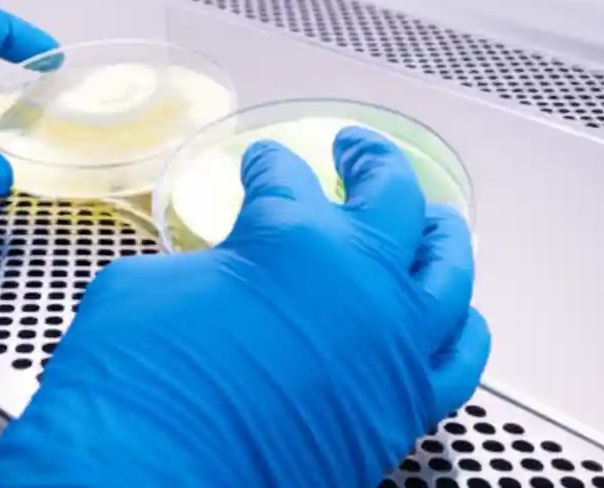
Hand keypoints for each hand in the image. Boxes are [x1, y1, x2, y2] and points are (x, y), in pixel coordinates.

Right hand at [0, 128, 489, 486]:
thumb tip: (215, 280)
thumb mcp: (147, 288)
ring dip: (438, 234)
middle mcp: (361, 280)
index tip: (266, 161)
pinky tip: (456, 315)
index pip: (285, 177)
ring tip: (432, 217)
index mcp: (293, 236)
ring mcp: (393, 345)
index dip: (270, 163)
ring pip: (448, 269)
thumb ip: (204, 269)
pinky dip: (462, 328)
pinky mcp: (405, 408)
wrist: (157, 478)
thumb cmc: (141, 383)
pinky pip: (460, 358)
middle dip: (372, 161)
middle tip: (357, 149)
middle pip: (391, 195)